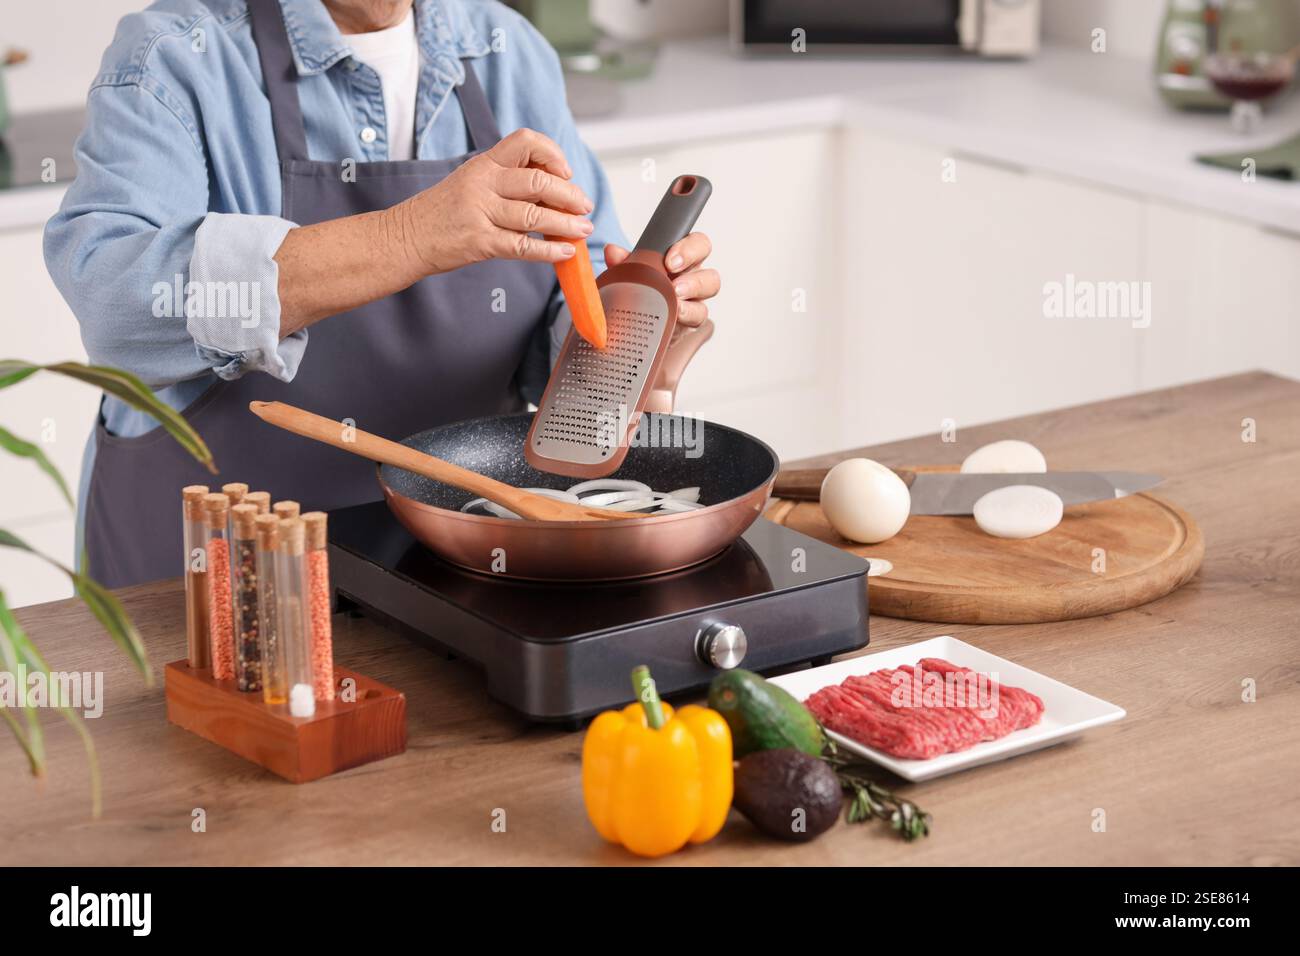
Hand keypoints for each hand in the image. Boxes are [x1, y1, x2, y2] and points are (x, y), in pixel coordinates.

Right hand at [393, 128, 592, 275]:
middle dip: (570, 195)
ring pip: (536, 216)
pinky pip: (523, 246)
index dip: (552, 154)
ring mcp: (480, 212)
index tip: (565, 172)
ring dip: (567, 224)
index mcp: (483, 164)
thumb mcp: (468, 183)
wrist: (402, 238)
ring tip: (583, 230)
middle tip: (585, 206)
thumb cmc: (438, 213)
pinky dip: (550, 251)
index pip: (525, 141)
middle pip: (539, 182)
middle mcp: (482, 183)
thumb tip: (550, 193)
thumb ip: (503, 183)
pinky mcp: (479, 242)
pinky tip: (565, 252)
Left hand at [604, 233, 719, 326]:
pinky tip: (672, 316)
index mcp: (684, 259)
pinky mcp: (692, 320)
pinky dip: (685, 315)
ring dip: (692, 296)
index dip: (689, 249)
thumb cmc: (641, 291)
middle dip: (694, 278)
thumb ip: (623, 263)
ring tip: (674, 300)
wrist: (639, 324)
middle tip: (673, 285)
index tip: (670, 260)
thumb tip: (612, 251)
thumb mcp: (630, 274)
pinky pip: (698, 317)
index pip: (699, 245)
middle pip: (711, 273)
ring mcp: (696, 301)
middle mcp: (694, 278)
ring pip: (708, 296)